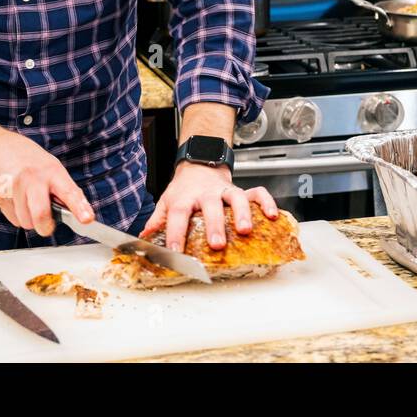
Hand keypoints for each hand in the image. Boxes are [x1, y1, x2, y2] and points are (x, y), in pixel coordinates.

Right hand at [0, 110, 93, 236]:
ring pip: (25, 222)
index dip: (79, 207)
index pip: (69, 192)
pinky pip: (13, 219)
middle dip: (45, 226)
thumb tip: (77, 212)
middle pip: (40, 215)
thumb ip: (63, 189)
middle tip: (47, 224)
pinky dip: (17, 214)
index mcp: (51, 171)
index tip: (87, 219)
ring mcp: (12, 187)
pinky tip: (16, 198)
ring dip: (29, 218)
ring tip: (28, 201)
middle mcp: (32, 178)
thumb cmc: (30, 160)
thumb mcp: (52, 167)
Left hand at [143, 161, 277, 251]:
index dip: (176, 233)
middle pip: (211, 206)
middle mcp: (206, 193)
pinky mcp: (241, 189)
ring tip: (246, 230)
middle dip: (215, 225)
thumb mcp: (167, 202)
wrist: (199, 164)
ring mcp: (225, 190)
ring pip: (236, 197)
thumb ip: (158, 221)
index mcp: (185, 198)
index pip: (178, 215)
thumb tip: (143, 239)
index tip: (175, 251)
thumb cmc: (183, 190)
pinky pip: (256, 193)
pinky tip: (272, 215)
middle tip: (217, 244)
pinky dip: (265, 202)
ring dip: (242, 213)